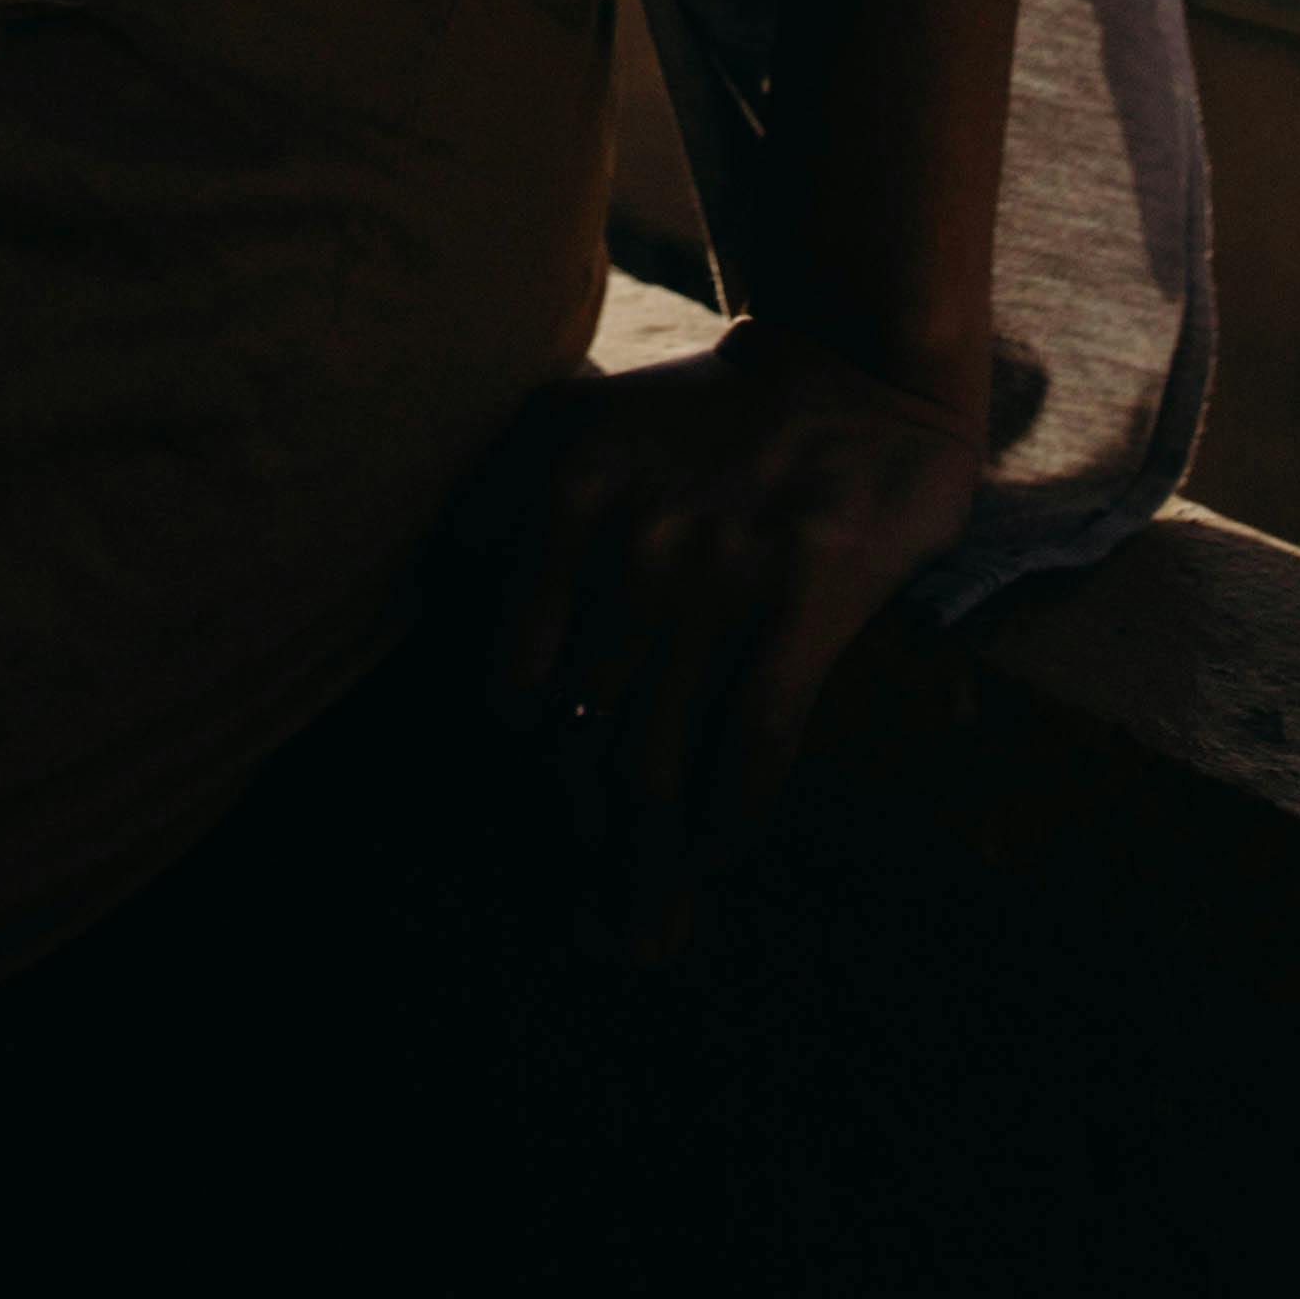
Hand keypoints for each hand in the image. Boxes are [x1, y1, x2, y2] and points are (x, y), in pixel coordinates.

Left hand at [472, 317, 980, 945]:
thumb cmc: (711, 414)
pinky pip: (754, 742)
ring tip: (645, 936)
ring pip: (663, 760)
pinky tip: (719, 856)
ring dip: (650, 866)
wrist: (856, 362)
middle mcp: (634, 545)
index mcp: (570, 502)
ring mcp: (722, 575)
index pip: (520, 685)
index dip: (529, 773)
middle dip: (580, 849)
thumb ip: (505, 501)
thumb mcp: (581, 425)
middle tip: (586, 932)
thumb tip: (443, 596)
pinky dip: (731, 816)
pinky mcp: (807, 598)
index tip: (542, 826)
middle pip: (587, 740)